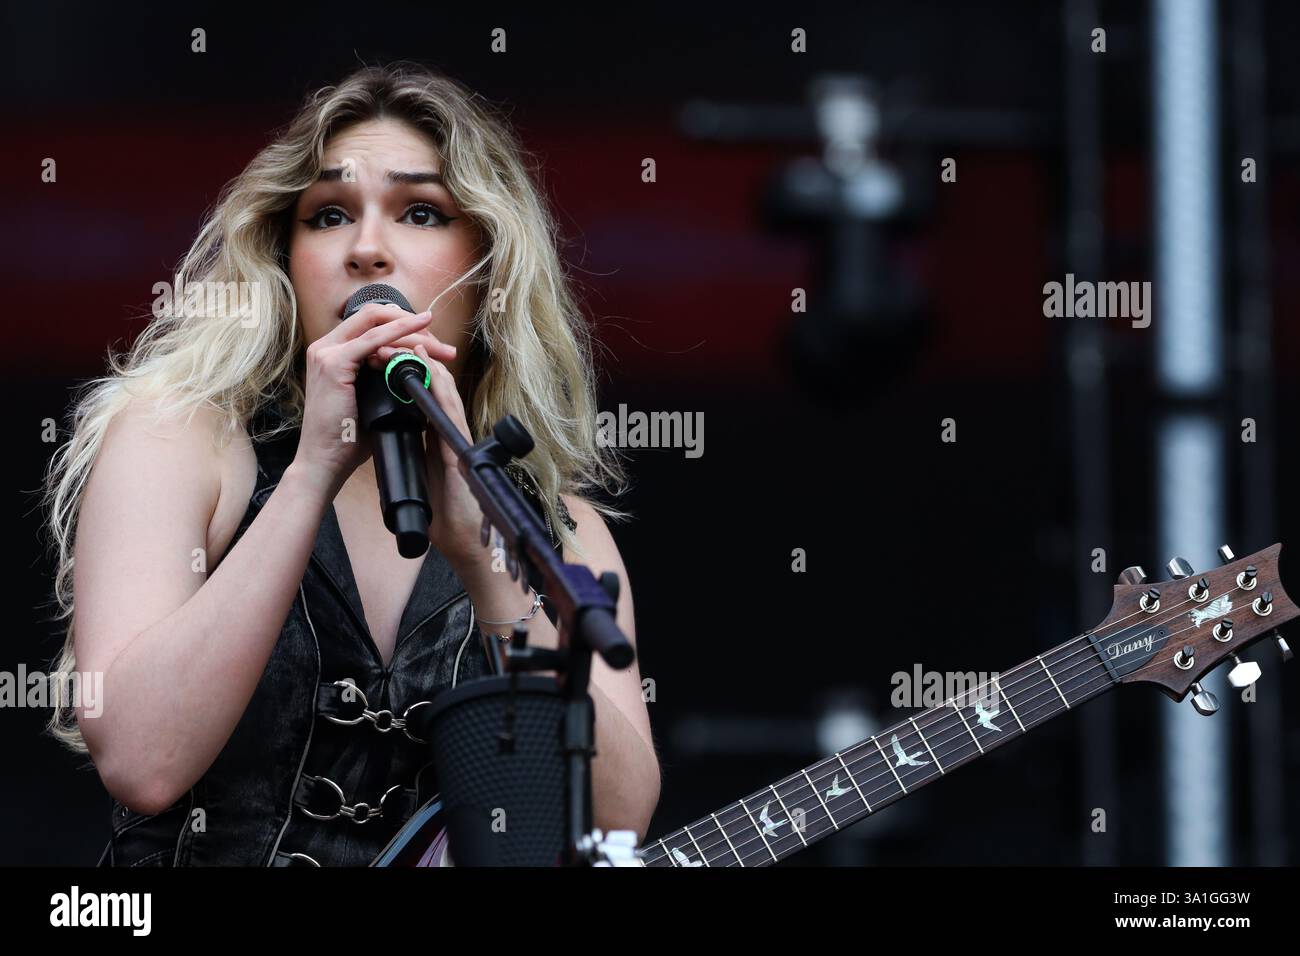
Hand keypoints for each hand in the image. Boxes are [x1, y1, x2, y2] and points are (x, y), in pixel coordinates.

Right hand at [295, 304, 440, 497]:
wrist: (325, 461)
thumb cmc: (349, 437)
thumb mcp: (370, 399)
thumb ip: (384, 378)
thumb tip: (416, 370)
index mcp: (332, 352)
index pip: (371, 323)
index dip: (404, 326)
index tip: (433, 345)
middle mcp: (326, 346)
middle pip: (375, 316)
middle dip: (413, 325)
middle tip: (443, 347)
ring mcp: (327, 352)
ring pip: (377, 322)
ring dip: (414, 331)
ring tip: (442, 348)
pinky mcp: (333, 363)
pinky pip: (373, 339)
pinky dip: (399, 332)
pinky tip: (421, 332)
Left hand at [370, 329, 482, 569]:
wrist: (462, 538)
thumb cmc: (444, 511)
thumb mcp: (419, 472)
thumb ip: (411, 452)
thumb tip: (389, 441)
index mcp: (438, 433)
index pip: (422, 391)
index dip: (405, 367)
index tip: (383, 353)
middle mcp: (450, 427)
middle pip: (434, 380)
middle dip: (413, 356)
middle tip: (393, 338)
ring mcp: (457, 433)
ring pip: (444, 385)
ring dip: (424, 361)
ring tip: (406, 340)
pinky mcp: (460, 444)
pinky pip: (449, 406)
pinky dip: (437, 383)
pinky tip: (426, 366)